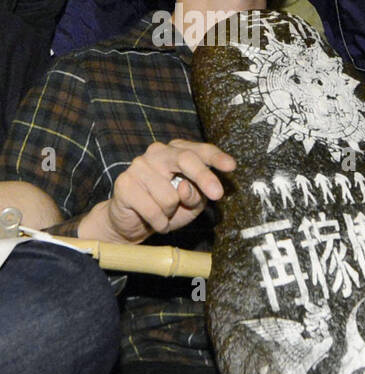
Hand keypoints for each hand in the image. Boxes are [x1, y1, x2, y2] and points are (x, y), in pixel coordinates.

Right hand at [90, 140, 234, 244]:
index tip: (231, 166)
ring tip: (164, 212)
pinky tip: (155, 221)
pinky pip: (153, 210)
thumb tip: (185, 187)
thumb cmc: (169, 208)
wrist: (134, 223)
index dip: (216, 157)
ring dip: (172, 212)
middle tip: (217, 195)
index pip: (200, 150)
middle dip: (204, 177)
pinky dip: (159, 222)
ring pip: (171, 195)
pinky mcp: (124, 183)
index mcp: (178, 152)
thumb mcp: (193, 203)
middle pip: (186, 159)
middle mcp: (158, 153)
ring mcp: (139, 166)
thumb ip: (197, 195)